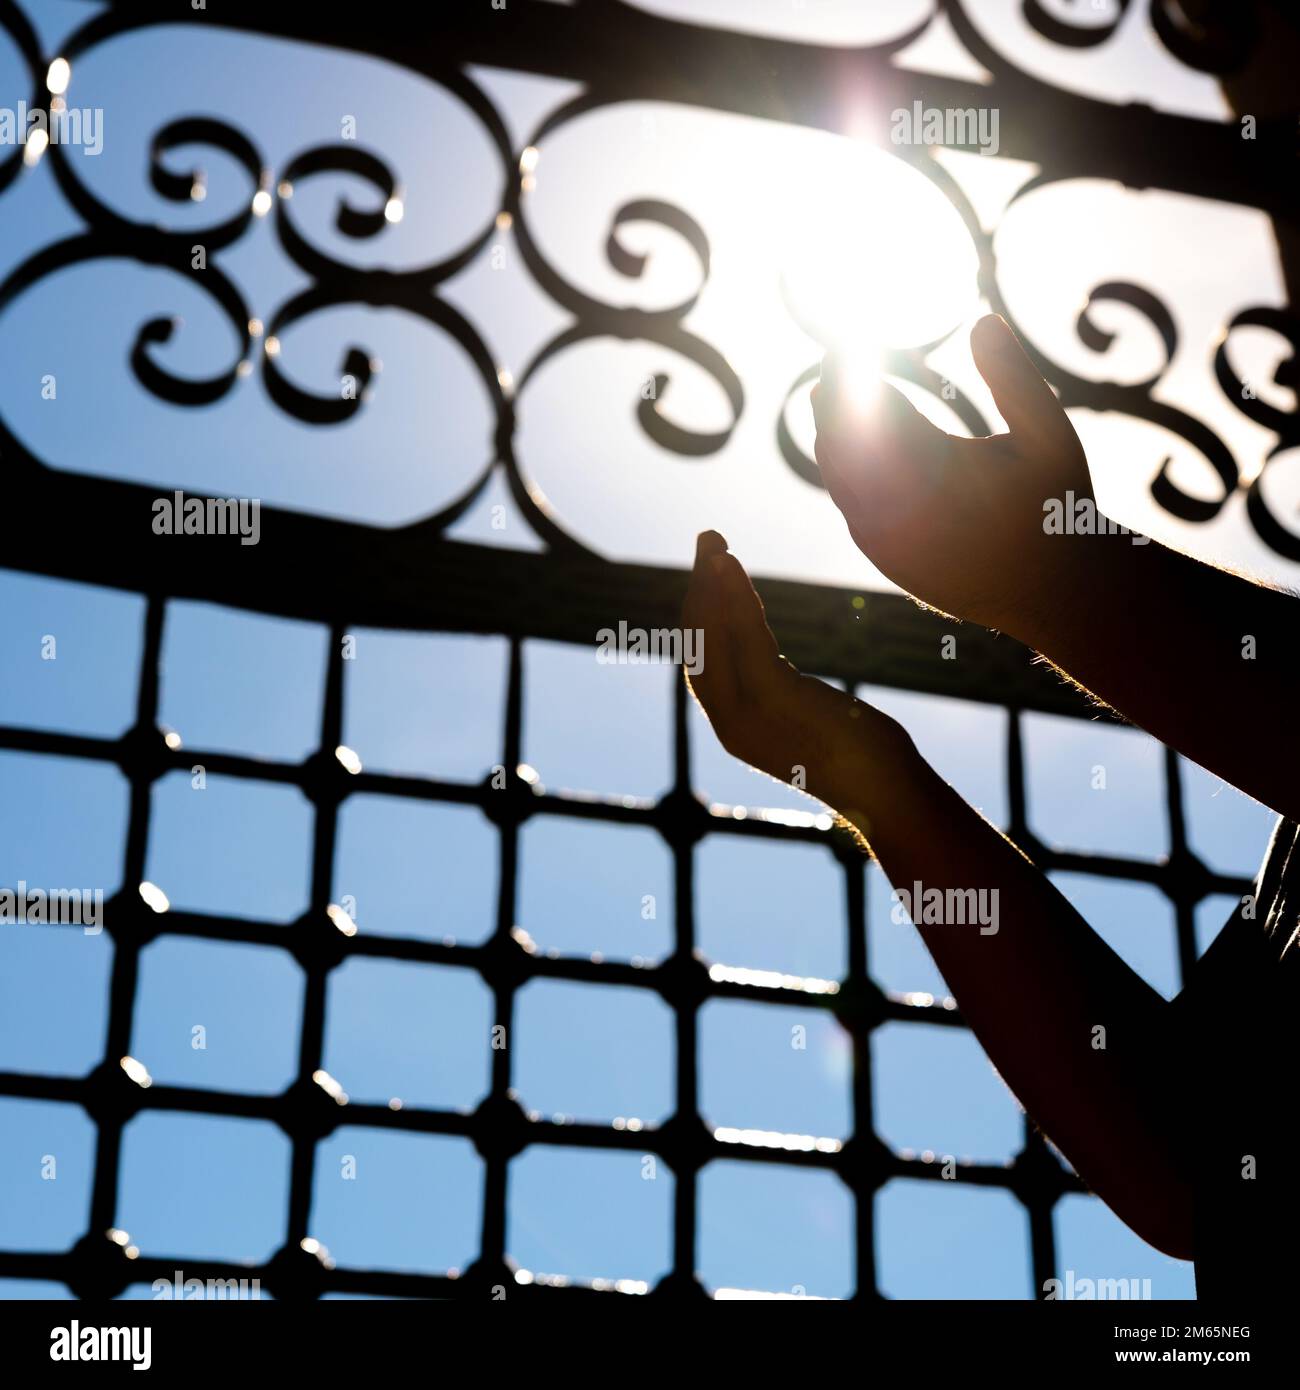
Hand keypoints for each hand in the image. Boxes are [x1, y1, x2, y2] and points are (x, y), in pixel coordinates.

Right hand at [681, 530, 909, 812]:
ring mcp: (749, 716)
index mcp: (733, 729)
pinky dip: (735, 600)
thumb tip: (773, 667)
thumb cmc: (857, 757)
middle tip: (707, 542)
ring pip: (716, 640)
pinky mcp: (776, 700)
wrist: (886, 792)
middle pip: (698, 648)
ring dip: (713, 586)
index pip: (701, 664)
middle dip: (699, 590)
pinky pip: (747, 641)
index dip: (699, 616)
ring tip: (714, 543)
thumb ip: (779, 691)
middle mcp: (730, 725)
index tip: (708, 576)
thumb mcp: (805, 716)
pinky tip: (732, 568)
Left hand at [813, 314, 1091, 634]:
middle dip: (833, 398)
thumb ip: (1015, 379)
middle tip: (834, 364)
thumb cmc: (1056, 507)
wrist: (1052, 594)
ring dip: (832, 432)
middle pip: (839, 438)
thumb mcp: (1049, 436)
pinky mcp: (883, 557)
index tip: (842, 343)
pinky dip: (843, 469)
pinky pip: (848, 504)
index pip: (868, 407)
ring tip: (833, 396)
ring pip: (836, 473)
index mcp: (933, 469)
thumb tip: (983, 320)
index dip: (846, 372)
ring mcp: (883, 538)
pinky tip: (851, 447)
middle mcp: (896, 507)